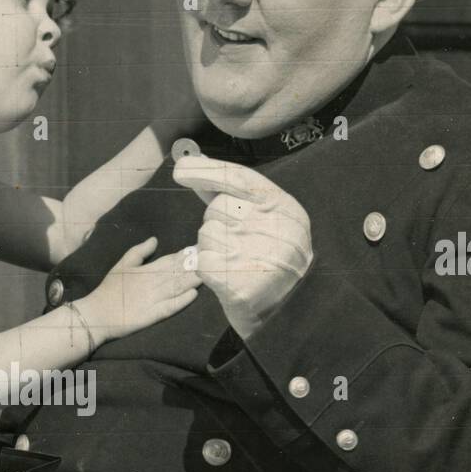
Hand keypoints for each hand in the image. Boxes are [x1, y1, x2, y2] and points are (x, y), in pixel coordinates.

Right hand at [78, 236, 200, 341]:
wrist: (96, 314)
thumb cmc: (109, 290)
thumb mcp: (122, 265)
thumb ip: (139, 252)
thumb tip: (155, 239)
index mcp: (148, 270)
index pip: (173, 259)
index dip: (190, 254)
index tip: (205, 247)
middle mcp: (154, 282)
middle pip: (180, 271)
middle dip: (197, 264)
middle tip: (215, 256)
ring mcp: (154, 298)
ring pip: (178, 286)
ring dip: (194, 279)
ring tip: (210, 272)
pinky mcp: (153, 315)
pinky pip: (170, 307)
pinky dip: (182, 301)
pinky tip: (193, 295)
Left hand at [173, 156, 312, 339]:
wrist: (290, 307)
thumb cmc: (271, 255)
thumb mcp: (265, 218)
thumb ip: (232, 192)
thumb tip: (195, 165)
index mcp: (283, 207)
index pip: (238, 177)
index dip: (206, 170)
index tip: (180, 169)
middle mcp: (272, 228)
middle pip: (216, 208)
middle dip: (216, 222)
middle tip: (236, 241)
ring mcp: (255, 257)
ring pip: (205, 235)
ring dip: (211, 247)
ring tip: (235, 260)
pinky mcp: (238, 285)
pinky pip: (201, 261)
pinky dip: (206, 268)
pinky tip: (226, 276)